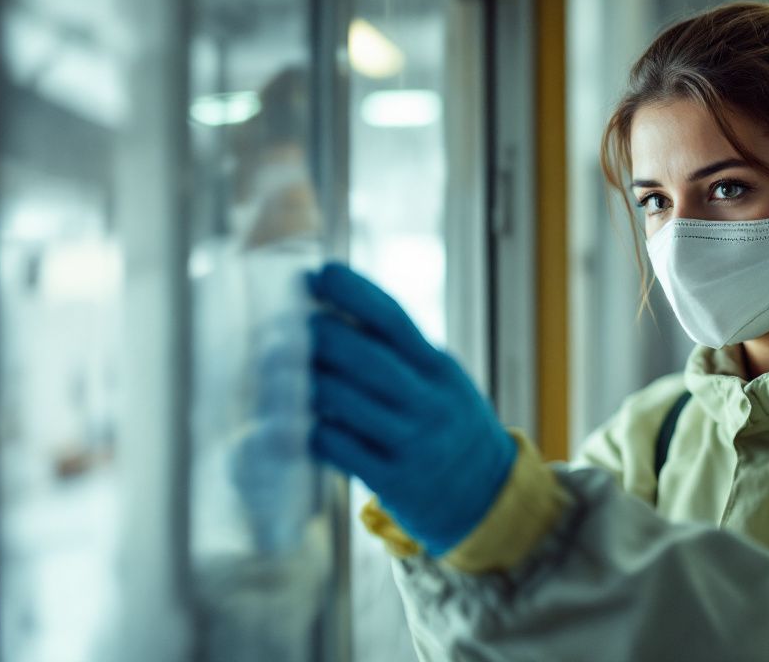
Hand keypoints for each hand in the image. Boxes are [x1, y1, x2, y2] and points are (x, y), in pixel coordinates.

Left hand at [305, 262, 516, 555]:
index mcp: (439, 368)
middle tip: (288, 327)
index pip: (394, 320)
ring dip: (306, 382)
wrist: (488, 496)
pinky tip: (298, 424)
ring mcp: (413, 443)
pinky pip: (339, 449)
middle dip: (320, 337)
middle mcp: (430, 402)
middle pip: (365, 358)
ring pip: (344, 402)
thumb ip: (399, 355)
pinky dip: (312, 431)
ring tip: (280, 372)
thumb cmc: (448, 426)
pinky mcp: (394, 480)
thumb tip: (332, 312)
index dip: (355, 293)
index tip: (320, 273)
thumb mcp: (440, 382)